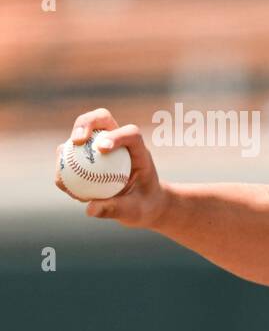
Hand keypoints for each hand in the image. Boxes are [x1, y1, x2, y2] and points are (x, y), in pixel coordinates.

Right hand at [55, 108, 169, 228]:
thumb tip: (90, 210)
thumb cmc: (144, 206)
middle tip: (76, 141)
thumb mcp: (135, 211)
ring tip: (63, 171)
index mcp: (139, 151)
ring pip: (81, 132)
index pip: (131, 134)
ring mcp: (101, 145)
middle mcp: (119, 142)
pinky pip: (70, 154)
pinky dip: (63, 164)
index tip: (103, 149)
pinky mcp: (87, 155)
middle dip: (86, 123)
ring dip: (67, 145)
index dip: (116, 136)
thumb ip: (116, 209)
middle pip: (102, 119)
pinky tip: (63, 184)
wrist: (143, 205)